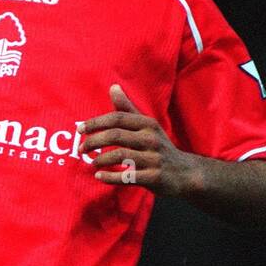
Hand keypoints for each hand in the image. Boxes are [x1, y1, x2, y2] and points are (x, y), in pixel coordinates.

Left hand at [78, 84, 196, 195]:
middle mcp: (151, 139)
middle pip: (115, 136)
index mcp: (147, 124)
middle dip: (94, 141)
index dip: (96, 123)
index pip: (117, 118)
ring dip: (101, 159)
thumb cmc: (160, 148)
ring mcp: (153, 159)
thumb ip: (128, 109)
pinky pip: (127, 177)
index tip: (80, 130)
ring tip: (92, 162)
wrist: (186, 173)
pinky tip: (99, 176)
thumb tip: (113, 87)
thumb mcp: (147, 126)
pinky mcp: (154, 178)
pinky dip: (110, 176)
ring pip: (120, 155)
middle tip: (81, 148)